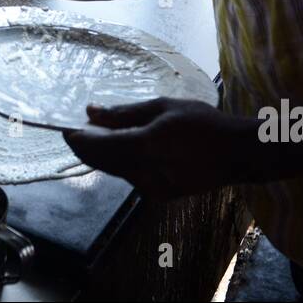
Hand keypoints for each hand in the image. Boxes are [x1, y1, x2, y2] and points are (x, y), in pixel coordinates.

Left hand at [64, 98, 266, 198]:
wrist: (237, 155)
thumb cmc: (204, 123)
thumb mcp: (164, 107)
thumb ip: (125, 112)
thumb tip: (92, 112)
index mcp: (145, 148)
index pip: (97, 147)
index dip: (76, 137)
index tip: (65, 125)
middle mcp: (144, 174)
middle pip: (101, 162)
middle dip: (86, 146)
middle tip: (79, 127)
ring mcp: (151, 188)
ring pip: (114, 170)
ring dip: (102, 154)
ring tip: (101, 133)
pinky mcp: (159, 195)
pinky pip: (130, 176)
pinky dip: (120, 162)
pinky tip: (125, 146)